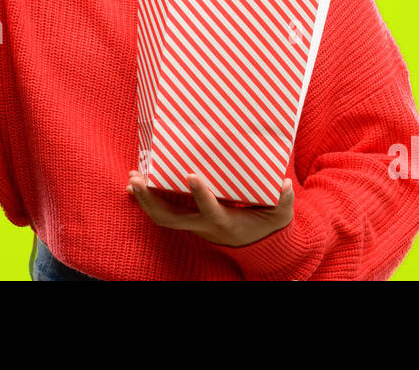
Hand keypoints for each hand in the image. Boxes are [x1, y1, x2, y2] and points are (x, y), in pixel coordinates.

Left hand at [126, 169, 293, 247]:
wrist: (256, 244)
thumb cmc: (267, 224)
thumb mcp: (280, 215)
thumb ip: (284, 201)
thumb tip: (285, 184)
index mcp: (225, 222)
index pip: (209, 209)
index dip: (199, 194)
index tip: (190, 174)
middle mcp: (203, 226)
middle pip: (170, 218)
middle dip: (151, 200)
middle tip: (138, 178)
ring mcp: (193, 225)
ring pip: (162, 218)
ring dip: (144, 200)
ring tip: (133, 177)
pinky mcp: (188, 221)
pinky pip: (163, 214)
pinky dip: (147, 202)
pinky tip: (135, 186)